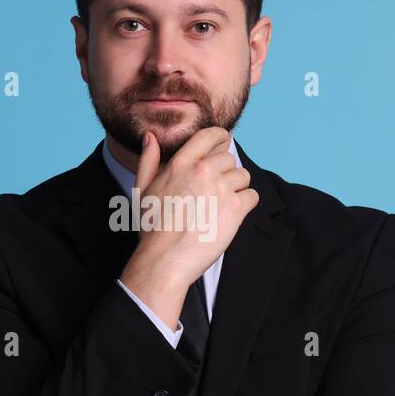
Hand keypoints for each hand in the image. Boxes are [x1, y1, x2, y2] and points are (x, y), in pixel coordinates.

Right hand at [119, 126, 258, 328]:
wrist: (164, 259)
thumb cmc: (152, 228)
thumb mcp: (142, 190)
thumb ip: (148, 160)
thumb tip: (150, 138)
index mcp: (181, 164)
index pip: (209, 136)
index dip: (220, 138)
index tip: (223, 143)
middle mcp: (203, 172)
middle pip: (228, 158)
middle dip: (225, 172)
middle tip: (215, 191)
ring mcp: (221, 189)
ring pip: (243, 176)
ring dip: (237, 188)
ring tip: (222, 205)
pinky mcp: (235, 209)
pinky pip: (252, 196)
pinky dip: (246, 205)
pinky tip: (230, 216)